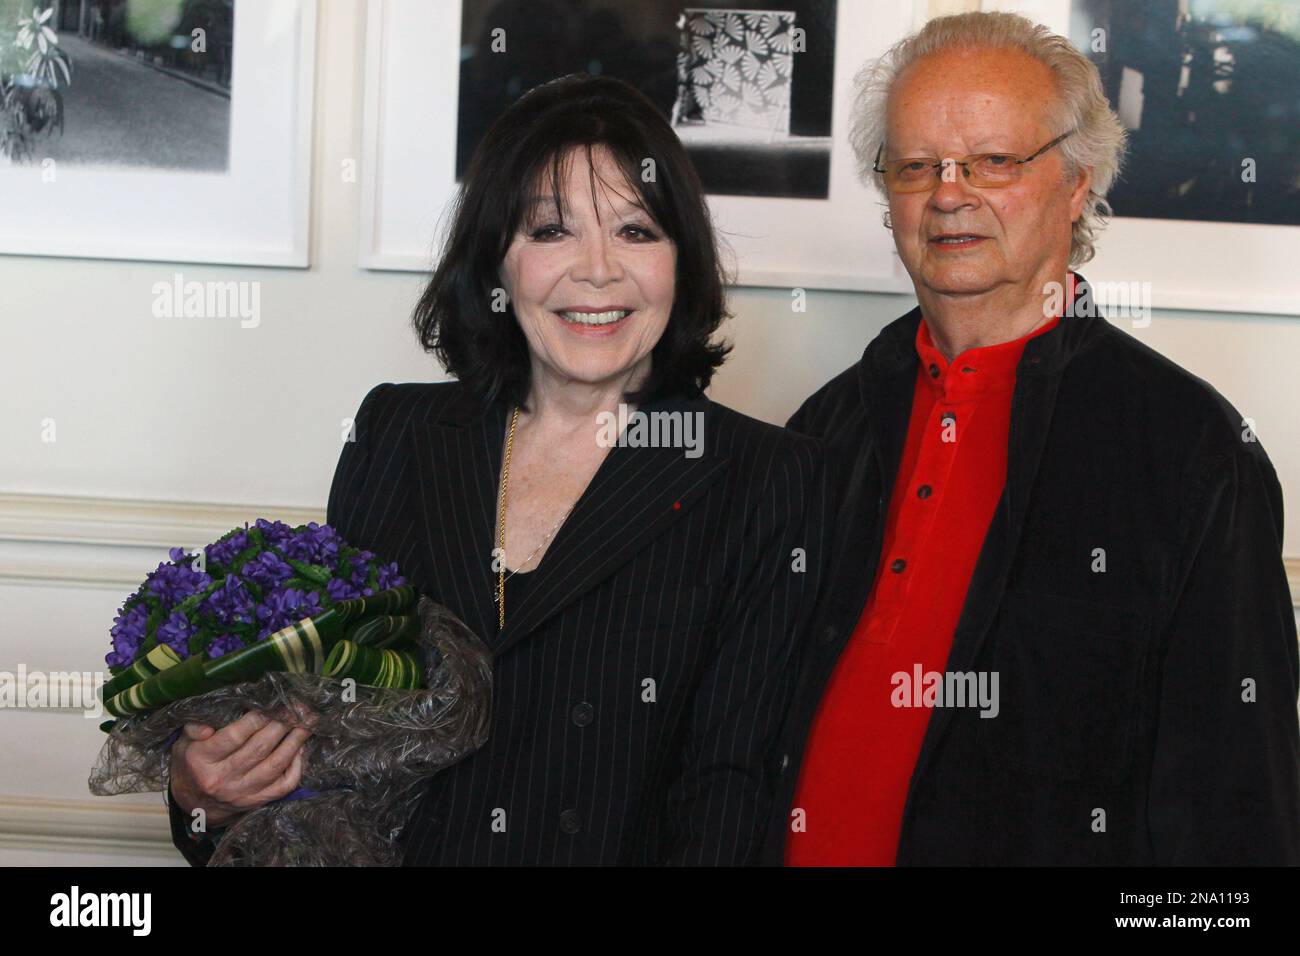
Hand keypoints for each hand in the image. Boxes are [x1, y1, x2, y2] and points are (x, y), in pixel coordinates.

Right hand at [169, 710, 312, 831]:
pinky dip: (297, 766)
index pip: (234, 736)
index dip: (257, 718)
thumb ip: (193, 727)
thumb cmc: (191, 763)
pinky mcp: (256, 802)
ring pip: (275, 765)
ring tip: (307, 722)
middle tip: (296, 707)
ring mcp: (241, 793)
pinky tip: (301, 748)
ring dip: (295, 741)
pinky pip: (284, 785)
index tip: (273, 702)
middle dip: (282, 724)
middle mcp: (222, 779)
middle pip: (259, 748)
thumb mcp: (183, 742)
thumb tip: (207, 727)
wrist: (193, 803)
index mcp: (201, 760)